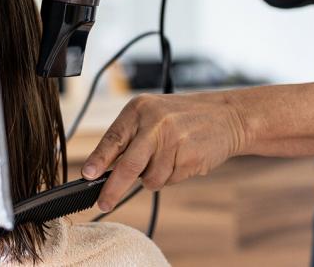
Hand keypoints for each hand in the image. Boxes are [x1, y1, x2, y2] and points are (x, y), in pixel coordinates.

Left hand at [82, 91, 247, 211]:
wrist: (226, 116)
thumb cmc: (180, 117)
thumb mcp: (150, 115)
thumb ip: (127, 137)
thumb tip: (100, 170)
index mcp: (139, 109)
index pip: (113, 138)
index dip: (98, 160)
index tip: (87, 176)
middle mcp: (155, 123)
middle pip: (128, 165)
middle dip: (113, 189)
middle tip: (103, 203)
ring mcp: (175, 141)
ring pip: (150, 178)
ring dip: (152, 178)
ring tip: (166, 157)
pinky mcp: (191, 158)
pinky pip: (170, 180)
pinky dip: (171, 176)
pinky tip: (181, 158)